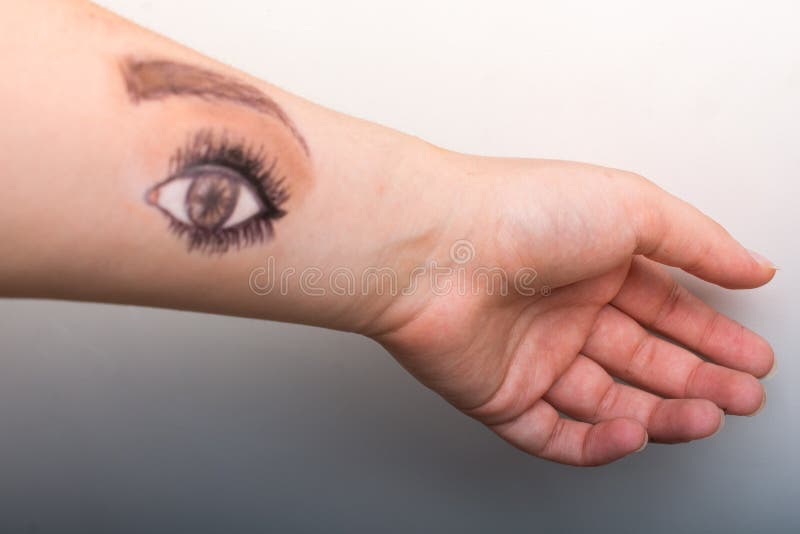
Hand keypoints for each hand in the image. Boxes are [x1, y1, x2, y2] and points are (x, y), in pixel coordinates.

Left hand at [369, 153, 775, 465]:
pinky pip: (553, 434)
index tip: (750, 359)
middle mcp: (561, 309)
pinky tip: (634, 433)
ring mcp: (530, 355)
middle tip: (741, 398)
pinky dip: (596, 444)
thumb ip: (698, 241)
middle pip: (641, 358)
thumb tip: (752, 264)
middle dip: (696, 381)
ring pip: (606, 401)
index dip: (710, 336)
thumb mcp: (632, 207)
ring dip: (660, 414)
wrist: (435, 250)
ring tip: (706, 418)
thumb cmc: (520, 214)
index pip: (663, 308)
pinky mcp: (499, 394)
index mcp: (591, 263)